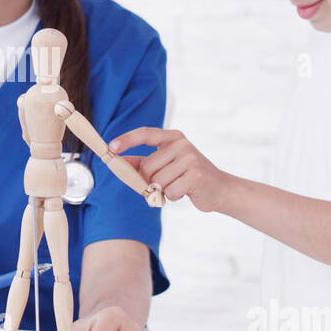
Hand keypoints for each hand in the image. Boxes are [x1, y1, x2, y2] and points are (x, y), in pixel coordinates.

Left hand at [108, 127, 228, 212]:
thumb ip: (142, 162)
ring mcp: (190, 158)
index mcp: (173, 138)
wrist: (220, 188)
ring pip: (157, 181)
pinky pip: (169, 192)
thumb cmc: (188, 177)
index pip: (145, 134)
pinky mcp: (196, 175)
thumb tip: (118, 161)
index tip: (111, 147)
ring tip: (178, 186)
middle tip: (162, 185)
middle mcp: (181, 144)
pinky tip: (185, 192)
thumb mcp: (166, 165)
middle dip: (149, 181)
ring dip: (163, 191)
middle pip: (147, 167)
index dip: (127, 140)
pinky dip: (173, 197)